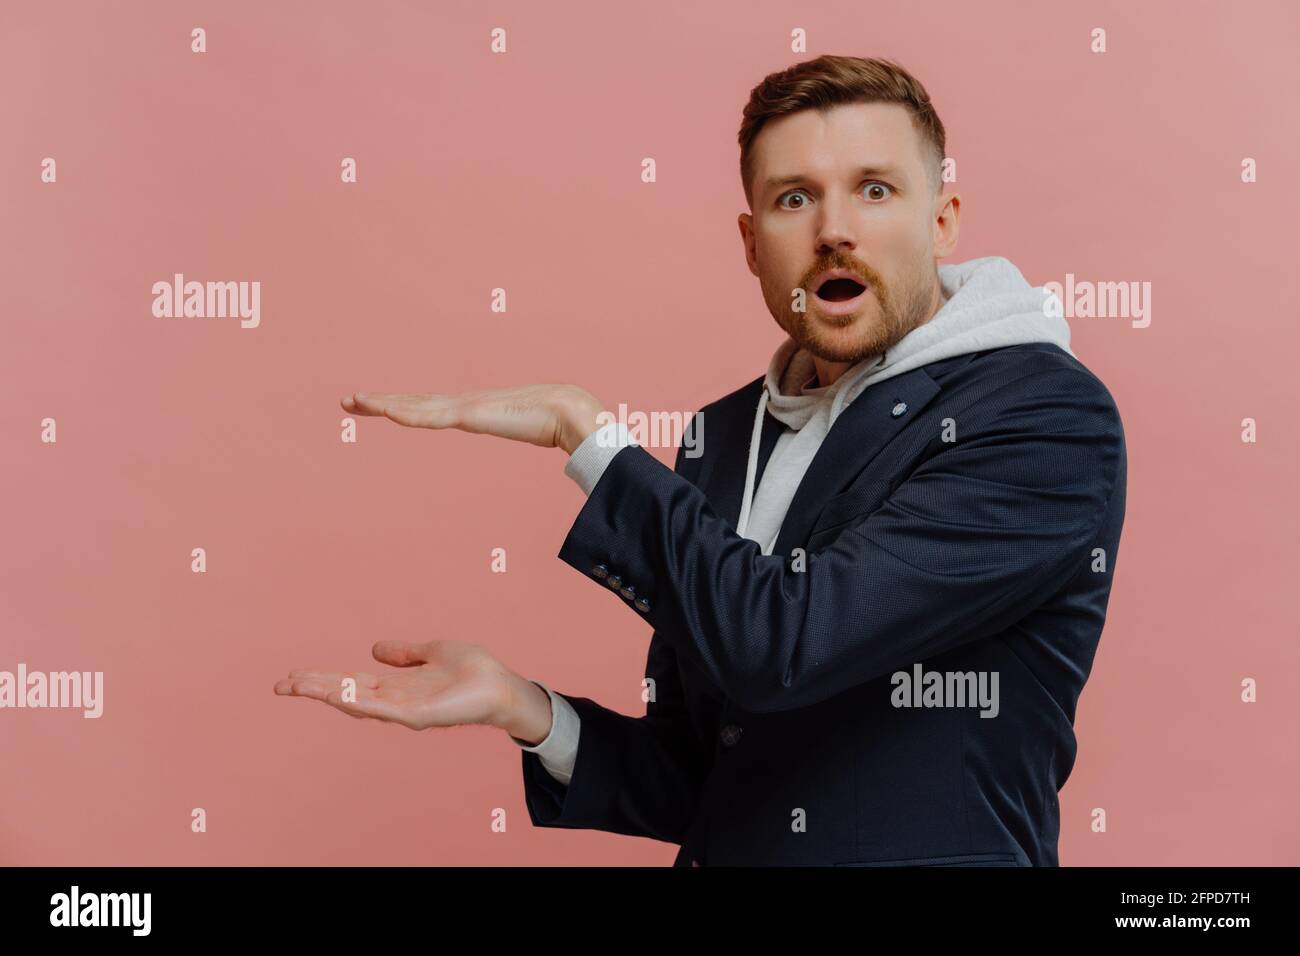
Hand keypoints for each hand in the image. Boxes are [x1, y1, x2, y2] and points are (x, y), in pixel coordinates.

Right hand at [273, 639, 546, 735]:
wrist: (501, 686)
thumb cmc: (473, 671)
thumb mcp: (432, 652)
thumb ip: (404, 654)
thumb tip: (375, 649)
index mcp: (396, 687)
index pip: (352, 683)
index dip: (324, 679)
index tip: (295, 675)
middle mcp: (395, 701)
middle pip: (346, 694)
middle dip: (314, 689)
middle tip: (280, 685)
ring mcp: (404, 711)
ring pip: (356, 702)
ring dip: (326, 694)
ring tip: (297, 687)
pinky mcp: (417, 716)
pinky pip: (381, 709)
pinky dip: (356, 701)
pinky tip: (335, 695)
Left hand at [340, 384, 605, 454]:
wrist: (571, 412)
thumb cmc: (560, 424)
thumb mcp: (535, 435)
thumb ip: (537, 438)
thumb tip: (558, 456)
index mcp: (476, 410)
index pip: (431, 409)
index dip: (405, 406)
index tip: (382, 407)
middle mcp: (464, 405)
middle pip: (414, 404)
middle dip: (380, 402)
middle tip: (350, 401)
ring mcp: (465, 408)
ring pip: (413, 407)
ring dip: (381, 404)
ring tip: (353, 401)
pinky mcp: (469, 414)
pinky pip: (429, 416)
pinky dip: (404, 413)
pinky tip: (384, 412)